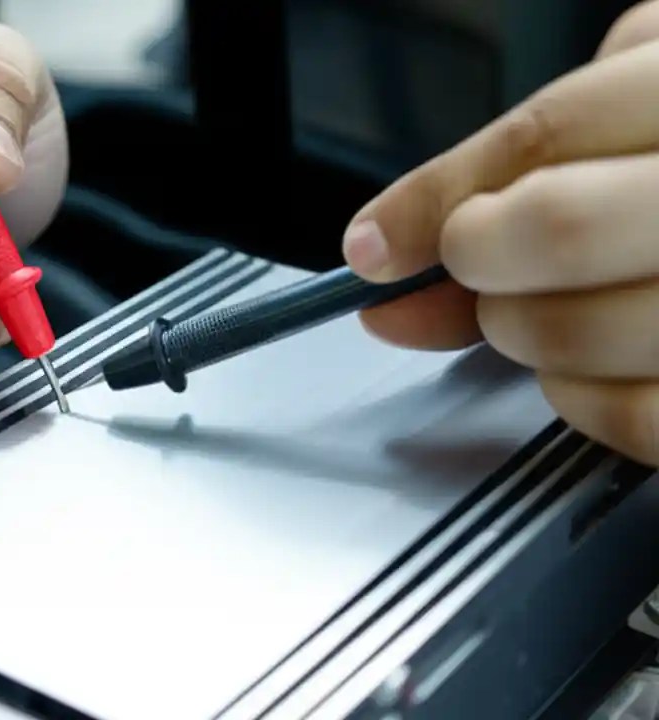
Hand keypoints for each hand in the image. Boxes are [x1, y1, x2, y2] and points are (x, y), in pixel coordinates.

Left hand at [341, 1, 658, 464]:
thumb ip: (509, 170)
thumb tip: (383, 255)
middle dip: (480, 263)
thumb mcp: (626, 111)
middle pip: (558, 230)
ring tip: (550, 309)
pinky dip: (581, 405)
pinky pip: (636, 421)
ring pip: (579, 334)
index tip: (375, 247)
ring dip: (523, 335)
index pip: (541, 140)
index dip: (432, 203)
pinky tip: (591, 369)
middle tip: (481, 268)